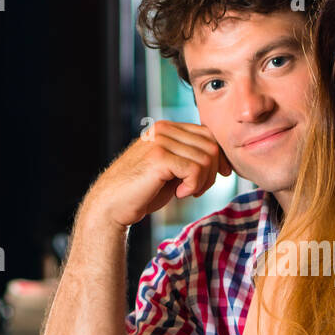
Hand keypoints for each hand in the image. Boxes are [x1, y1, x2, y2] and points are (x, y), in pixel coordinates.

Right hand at [86, 120, 232, 228]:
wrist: (111, 205)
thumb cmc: (143, 191)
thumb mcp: (172, 170)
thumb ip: (191, 159)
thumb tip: (223, 161)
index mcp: (167, 128)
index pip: (208, 135)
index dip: (219, 157)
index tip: (221, 176)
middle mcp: (164, 129)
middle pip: (211, 145)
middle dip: (212, 172)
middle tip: (197, 190)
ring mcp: (160, 141)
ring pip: (206, 159)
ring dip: (203, 181)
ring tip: (186, 192)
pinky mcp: (159, 156)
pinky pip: (195, 169)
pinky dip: (193, 186)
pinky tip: (179, 194)